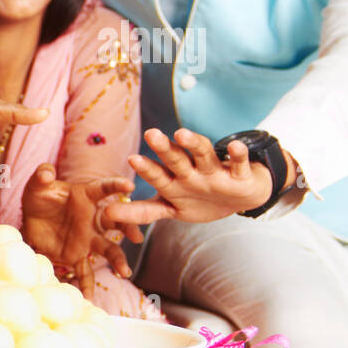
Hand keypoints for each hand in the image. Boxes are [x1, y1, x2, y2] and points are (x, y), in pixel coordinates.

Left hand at [21, 163, 140, 292]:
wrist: (30, 219)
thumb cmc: (40, 196)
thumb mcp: (38, 184)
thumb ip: (42, 175)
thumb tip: (46, 172)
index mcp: (87, 196)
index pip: (105, 189)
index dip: (116, 185)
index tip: (129, 186)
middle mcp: (93, 219)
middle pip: (116, 224)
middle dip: (128, 229)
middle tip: (136, 237)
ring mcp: (87, 239)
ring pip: (108, 250)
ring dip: (118, 261)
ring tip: (125, 273)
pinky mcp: (76, 255)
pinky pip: (85, 272)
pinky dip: (87, 285)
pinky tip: (90, 299)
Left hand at [106, 128, 273, 226]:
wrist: (241, 198)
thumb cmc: (200, 199)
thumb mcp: (171, 208)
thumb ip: (142, 211)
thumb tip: (107, 214)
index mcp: (175, 181)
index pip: (158, 174)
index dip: (146, 168)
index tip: (132, 159)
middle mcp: (192, 172)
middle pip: (177, 159)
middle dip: (164, 149)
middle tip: (150, 134)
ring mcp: (215, 172)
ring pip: (204, 155)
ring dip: (194, 144)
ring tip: (182, 134)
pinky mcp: (240, 174)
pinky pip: (239, 163)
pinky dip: (237, 155)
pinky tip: (233, 146)